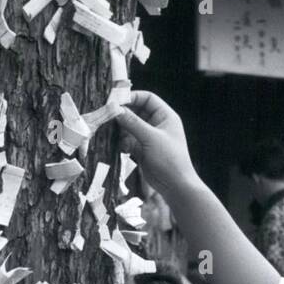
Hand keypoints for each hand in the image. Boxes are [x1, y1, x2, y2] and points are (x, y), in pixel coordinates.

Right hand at [116, 91, 199, 205]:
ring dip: (120, 128)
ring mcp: (149, 138)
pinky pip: (129, 141)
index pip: (148, 99)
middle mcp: (157, 125)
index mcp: (165, 116)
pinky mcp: (142, 150)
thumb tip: (116, 110)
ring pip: (131, 127)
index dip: (132, 97)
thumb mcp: (151, 138)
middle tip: (108, 115)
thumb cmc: (169, 159)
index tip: (116, 100)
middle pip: (137, 112)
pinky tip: (116, 144)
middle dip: (123, 114)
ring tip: (109, 130)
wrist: (175, 186)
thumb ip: (133, 123)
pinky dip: (122, 141)